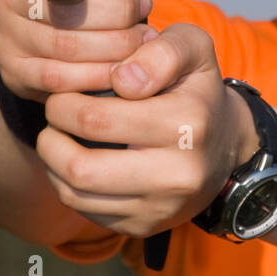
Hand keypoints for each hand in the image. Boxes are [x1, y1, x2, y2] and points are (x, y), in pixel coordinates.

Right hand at [0, 0, 169, 101]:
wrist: (85, 28)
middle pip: (61, 6)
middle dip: (116, 13)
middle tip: (145, 11)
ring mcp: (4, 34)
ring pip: (64, 45)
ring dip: (114, 47)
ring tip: (142, 40)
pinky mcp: (14, 71)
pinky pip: (58, 79)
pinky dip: (97, 76)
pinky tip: (121, 67)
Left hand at [35, 23, 260, 237]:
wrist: (224, 146)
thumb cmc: (196, 89)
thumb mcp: (192, 49)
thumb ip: (162, 50)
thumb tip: (122, 79)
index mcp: (188, 125)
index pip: (94, 119)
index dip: (64, 102)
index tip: (67, 92)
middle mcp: (178, 174)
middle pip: (81, 167)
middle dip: (51, 136)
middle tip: (54, 115)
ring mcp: (162, 206)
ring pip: (76, 194)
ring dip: (53, 163)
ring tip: (56, 138)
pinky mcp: (146, 226)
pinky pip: (85, 211)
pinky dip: (67, 185)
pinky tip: (74, 161)